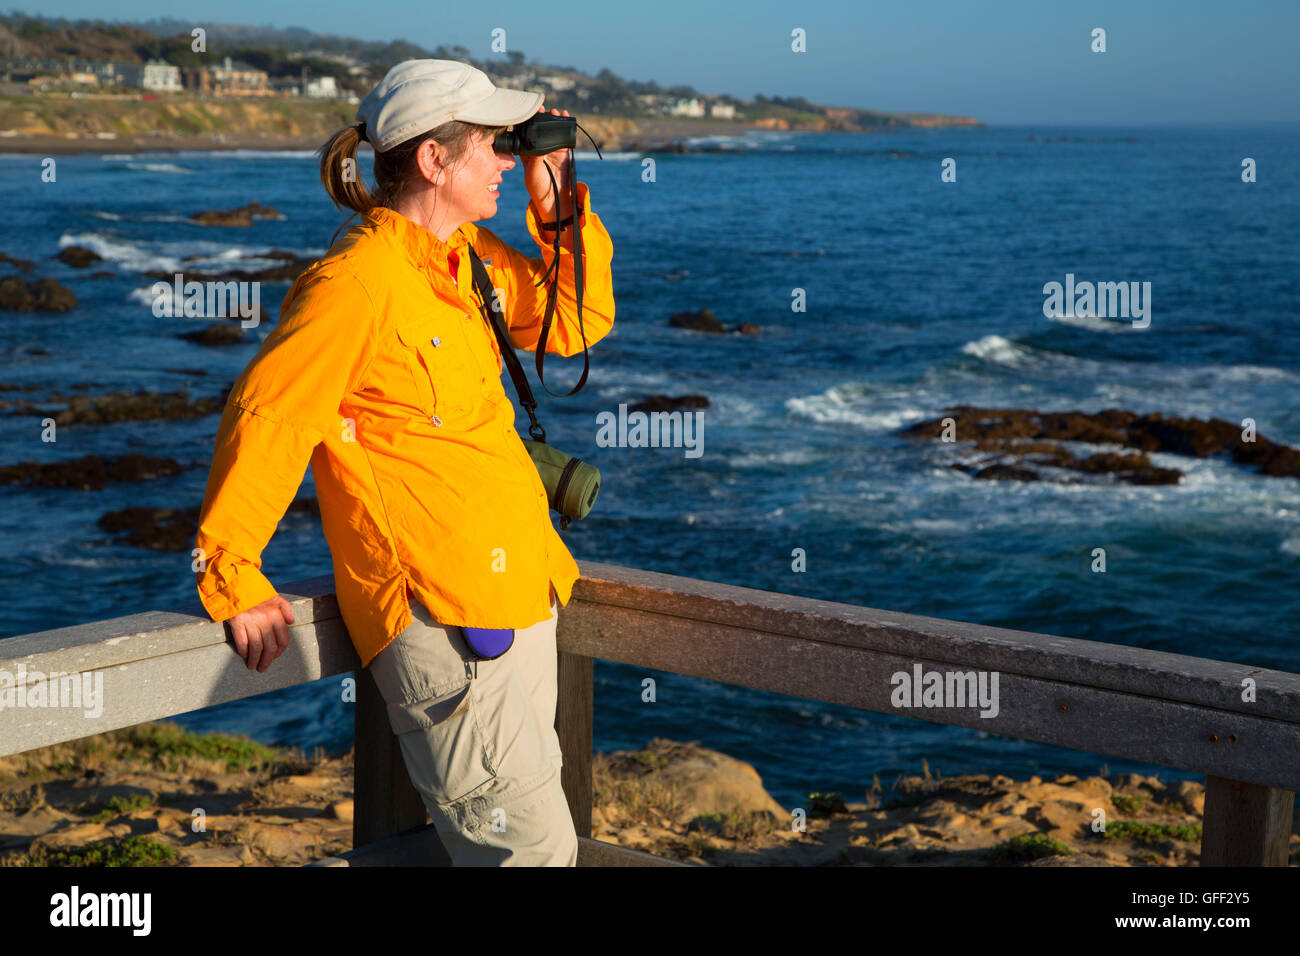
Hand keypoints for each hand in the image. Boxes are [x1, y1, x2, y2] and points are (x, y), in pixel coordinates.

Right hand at [227, 595, 294, 671]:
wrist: (235, 583)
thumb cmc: (255, 593)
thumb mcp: (274, 597)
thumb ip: (286, 608)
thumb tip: (292, 622)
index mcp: (276, 614)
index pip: (283, 639)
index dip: (279, 652)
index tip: (273, 657)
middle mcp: (265, 618)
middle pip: (270, 647)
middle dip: (267, 661)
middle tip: (262, 668)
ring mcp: (250, 620)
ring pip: (256, 647)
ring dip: (255, 660)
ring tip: (252, 666)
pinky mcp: (237, 622)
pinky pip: (242, 641)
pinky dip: (243, 651)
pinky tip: (243, 655)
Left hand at [523, 106, 574, 223]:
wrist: (555, 199)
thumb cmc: (538, 187)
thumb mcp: (532, 171)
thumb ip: (535, 156)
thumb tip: (538, 140)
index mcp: (526, 152)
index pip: (525, 134)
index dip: (526, 123)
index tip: (528, 113)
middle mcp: (538, 149)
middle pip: (539, 129)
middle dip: (541, 118)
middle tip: (542, 110)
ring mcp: (552, 149)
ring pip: (552, 131)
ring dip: (554, 120)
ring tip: (555, 111)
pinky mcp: (564, 151)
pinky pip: (564, 136)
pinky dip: (565, 127)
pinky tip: (565, 117)